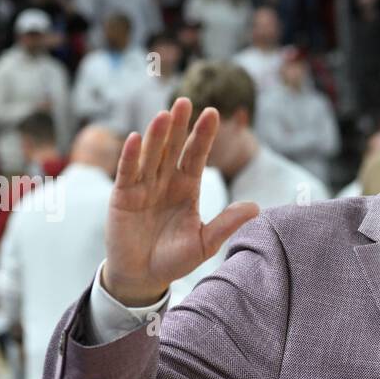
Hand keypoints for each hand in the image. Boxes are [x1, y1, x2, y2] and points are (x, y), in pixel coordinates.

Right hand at [103, 96, 258, 304]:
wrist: (143, 277)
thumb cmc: (174, 259)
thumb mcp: (204, 243)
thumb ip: (226, 224)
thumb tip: (257, 207)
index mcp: (187, 188)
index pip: (196, 156)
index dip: (203, 136)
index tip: (213, 113)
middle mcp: (165, 181)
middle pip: (173, 148)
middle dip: (180, 126)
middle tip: (187, 101)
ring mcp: (143, 186)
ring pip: (151, 155)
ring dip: (157, 135)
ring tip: (165, 114)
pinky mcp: (122, 196)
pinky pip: (127, 172)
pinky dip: (130, 156)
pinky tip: (134, 138)